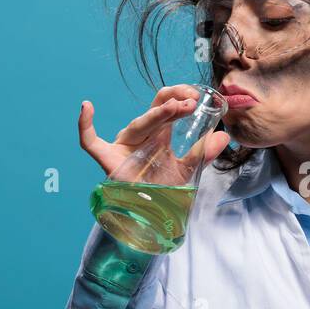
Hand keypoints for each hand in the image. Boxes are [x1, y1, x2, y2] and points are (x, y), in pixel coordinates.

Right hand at [78, 84, 231, 177]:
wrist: (148, 212)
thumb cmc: (161, 187)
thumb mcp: (187, 169)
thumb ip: (203, 153)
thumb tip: (224, 135)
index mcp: (158, 132)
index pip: (167, 104)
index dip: (180, 96)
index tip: (198, 97)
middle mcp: (140, 134)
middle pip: (154, 110)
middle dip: (173, 105)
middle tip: (191, 102)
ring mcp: (123, 145)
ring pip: (137, 125)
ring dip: (156, 115)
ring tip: (175, 108)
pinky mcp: (107, 158)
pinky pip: (90, 141)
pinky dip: (85, 125)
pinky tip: (86, 107)